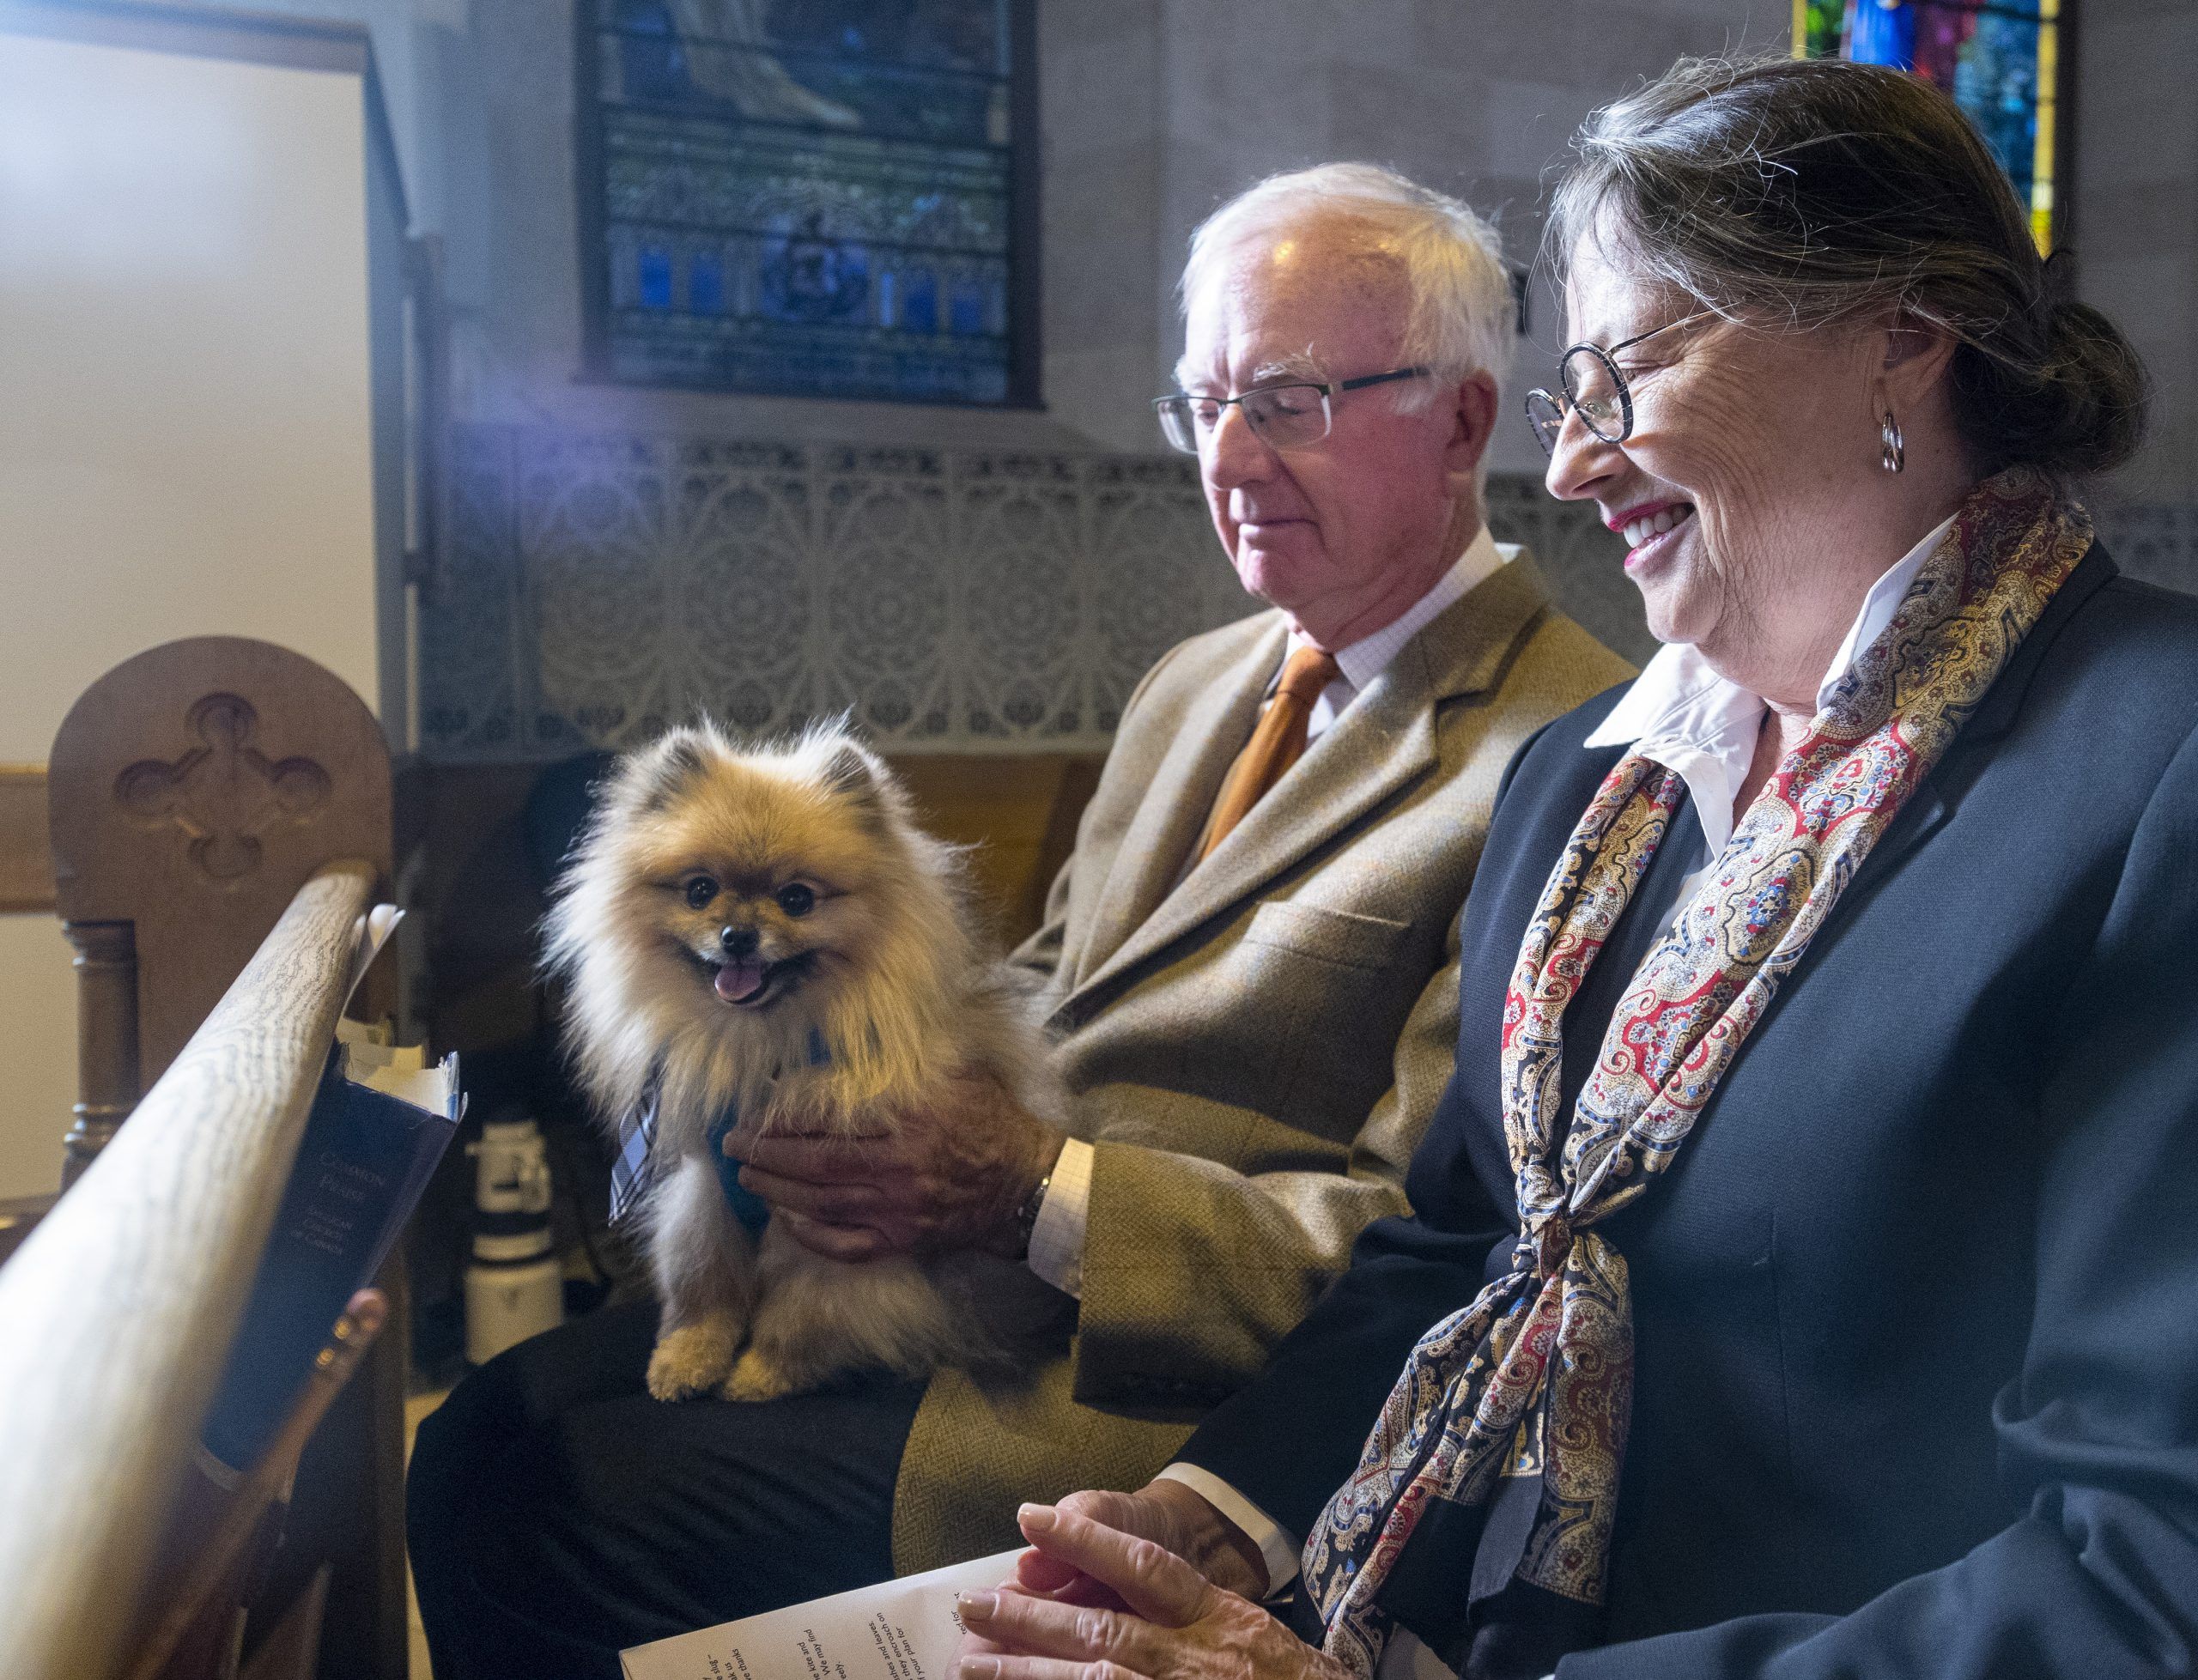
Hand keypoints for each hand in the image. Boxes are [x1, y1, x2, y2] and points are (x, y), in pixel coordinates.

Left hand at [725, 1069, 1063, 1261]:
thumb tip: (859, 1032)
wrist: (1024, 1181)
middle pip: (816, 1163)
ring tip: (746, 1175)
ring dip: (777, 1190)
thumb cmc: (990, 1119)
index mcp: (910, 1119)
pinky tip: (788, 1219)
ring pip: (822, 1203)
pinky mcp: (904, 1239)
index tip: (754, 1112)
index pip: (831, 1119)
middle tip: (732, 1145)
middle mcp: (900, 1167)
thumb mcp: (957, 1073)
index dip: (784, 1118)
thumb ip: (909, 1059)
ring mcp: (899, 1209)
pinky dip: (812, 1235)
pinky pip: (847, 1244)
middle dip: (766, 1154)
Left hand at [954, 1503, 1344, 1679]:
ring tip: (971, 1662)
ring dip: (1027, 1675)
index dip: (1085, 1538)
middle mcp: (1196, 1657)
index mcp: (1218, 1617)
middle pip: (1101, 1631)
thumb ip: (1196, 1613)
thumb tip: (1126, 1586)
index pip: (1145, 1568)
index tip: (1032, 1515)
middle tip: (973, 1605)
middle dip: (1030, 1618)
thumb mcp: (1253, 1634)